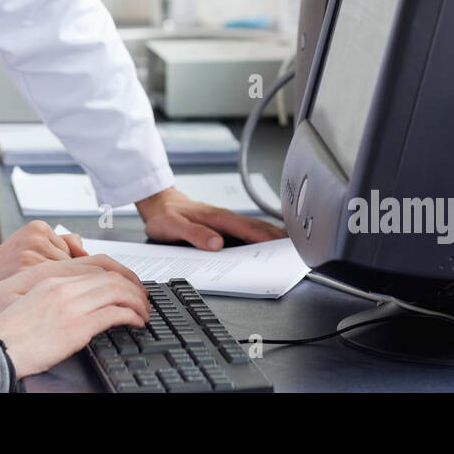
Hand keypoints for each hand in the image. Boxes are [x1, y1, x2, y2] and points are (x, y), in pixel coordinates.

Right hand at [0, 220, 87, 289]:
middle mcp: (36, 238)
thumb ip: (64, 242)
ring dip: (56, 284)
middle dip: (63, 275)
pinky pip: (51, 284)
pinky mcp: (26, 273)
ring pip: (63, 274)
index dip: (67, 265)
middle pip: (69, 261)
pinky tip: (37, 292)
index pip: (71, 248)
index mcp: (39, 228)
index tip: (59, 272)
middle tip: (46, 281)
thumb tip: (85, 251)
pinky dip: (48, 291)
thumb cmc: (11, 263)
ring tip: (37, 286)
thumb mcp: (34, 243)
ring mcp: (31, 255)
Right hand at [0, 254, 141, 325]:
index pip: (97, 264)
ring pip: (118, 291)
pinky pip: (114, 313)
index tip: (130, 283)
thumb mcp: (30, 299)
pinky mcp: (76, 327)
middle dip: (134, 286)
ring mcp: (71, 305)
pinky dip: (131, 315)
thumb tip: (75, 297)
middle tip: (144, 298)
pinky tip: (135, 322)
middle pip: (112, 276)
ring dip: (137, 301)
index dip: (120, 272)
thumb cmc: (7, 329)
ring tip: (143, 311)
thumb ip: (55, 291)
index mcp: (53, 278)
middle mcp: (64, 287)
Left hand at [135, 186, 285, 250]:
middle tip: (295, 250)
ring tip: (287, 248)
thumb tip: (217, 244)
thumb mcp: (173, 227)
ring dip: (271, 236)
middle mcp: (223, 218)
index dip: (266, 237)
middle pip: (256, 227)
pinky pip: (244, 230)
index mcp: (216, 218)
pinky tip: (264, 243)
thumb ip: (195, 235)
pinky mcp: (221, 225)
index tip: (283, 245)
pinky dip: (259, 236)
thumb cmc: (165, 215)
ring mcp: (224, 220)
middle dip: (277, 237)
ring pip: (253, 227)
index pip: (247, 229)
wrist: (158, 203)